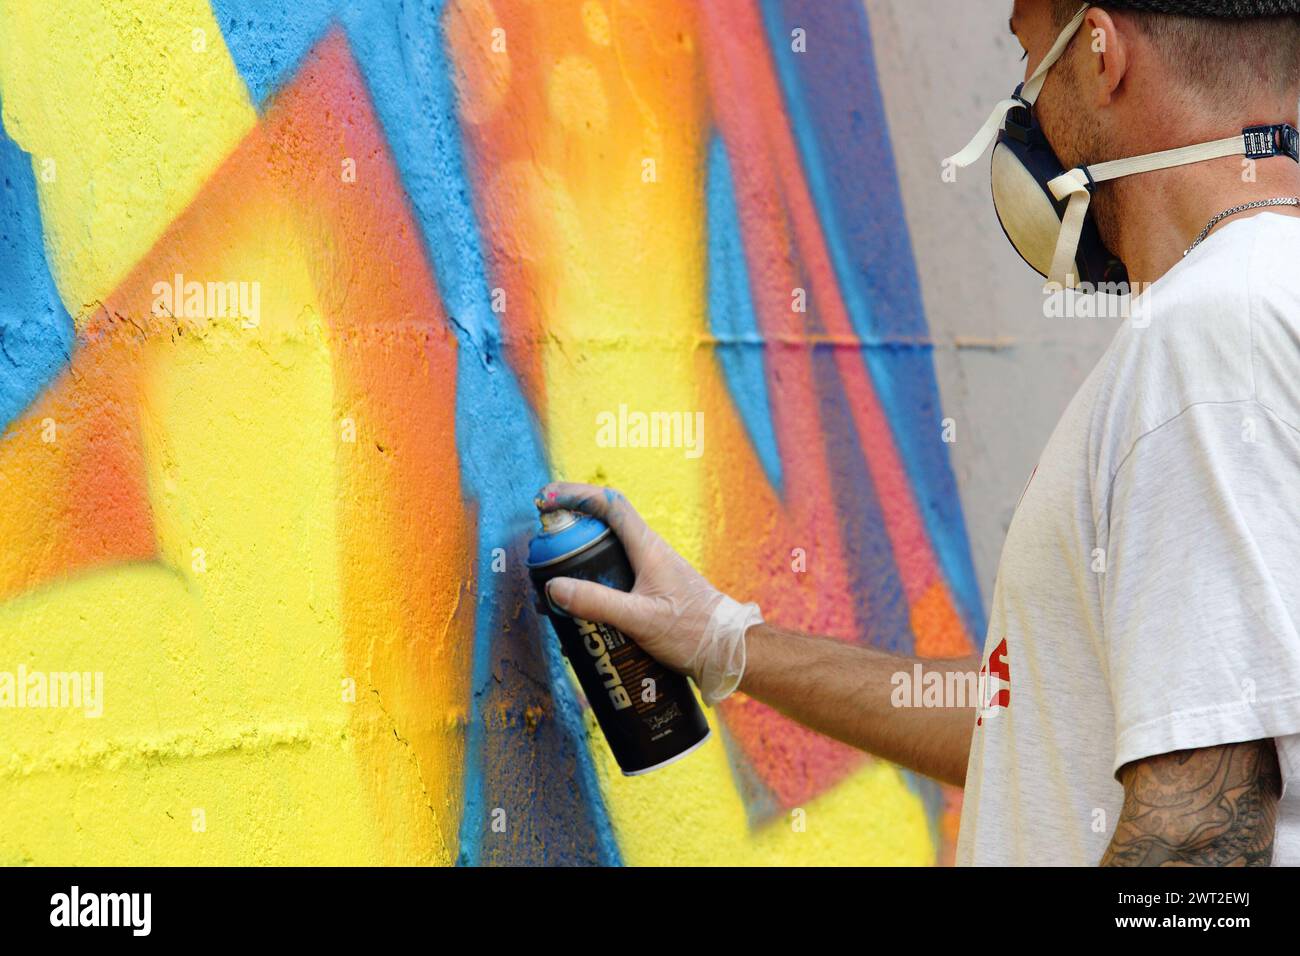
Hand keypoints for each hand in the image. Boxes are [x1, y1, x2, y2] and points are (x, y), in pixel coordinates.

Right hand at [534, 482, 761, 704]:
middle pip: (602, 528)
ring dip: (579, 563)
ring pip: (607, 554)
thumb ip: (598, 603)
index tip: (546, 500)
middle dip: (569, 534)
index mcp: (648, 548)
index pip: (609, 504)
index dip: (576, 495)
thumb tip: (555, 586)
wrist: (729, 653)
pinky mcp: (652, 590)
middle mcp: (649, 552)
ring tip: (553, 589)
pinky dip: (594, 584)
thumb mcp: (641, 620)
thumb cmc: (694, 632)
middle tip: (542, 552)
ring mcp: (651, 571)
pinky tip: (581, 611)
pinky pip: (616, 576)